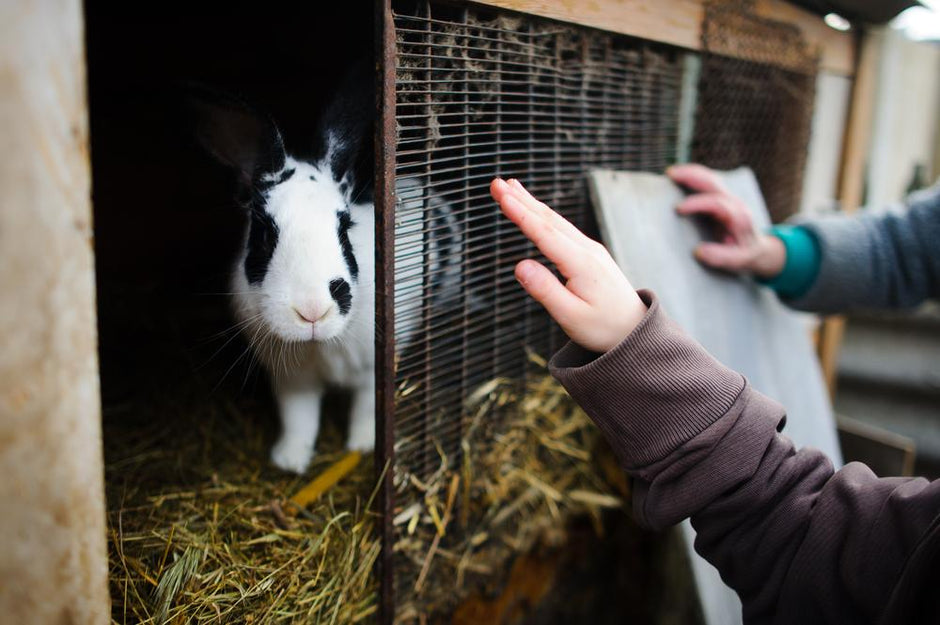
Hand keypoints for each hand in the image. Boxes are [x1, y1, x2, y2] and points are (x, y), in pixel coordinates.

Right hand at [490, 177, 646, 352]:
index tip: (502, 196)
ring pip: (556, 221)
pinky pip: (563, 228)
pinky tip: (535, 209)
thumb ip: (545, 291)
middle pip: (549, 219)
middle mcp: (587, 250)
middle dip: (521, 199)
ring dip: (531, 202)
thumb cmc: (603, 327)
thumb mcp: (571, 317)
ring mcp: (590, 249)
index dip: (521, 213)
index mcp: (581, 264)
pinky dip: (544, 215)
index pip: (545, 233)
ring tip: (510, 187)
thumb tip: (520, 266)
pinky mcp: (590, 253)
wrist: (635, 330)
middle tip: (496, 183)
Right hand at [666, 164, 785, 278]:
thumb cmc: (746, 254)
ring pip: (710, 179)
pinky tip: (679, 176)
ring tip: (671, 172)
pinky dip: (693, 176)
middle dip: (692, 176)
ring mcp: (729, 198)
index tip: (678, 209)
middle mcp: (734, 203)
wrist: (759, 249)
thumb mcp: (739, 260)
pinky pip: (708, 182)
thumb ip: (721, 257)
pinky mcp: (722, 198)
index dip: (697, 203)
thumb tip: (698, 250)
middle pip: (714, 183)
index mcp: (738, 217)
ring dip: (691, 172)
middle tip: (671, 174)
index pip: (716, 203)